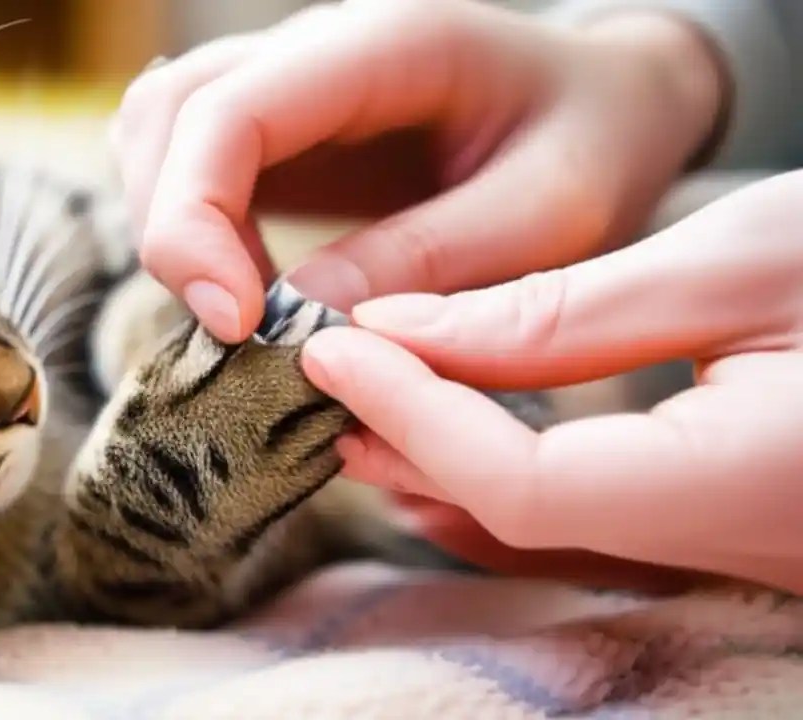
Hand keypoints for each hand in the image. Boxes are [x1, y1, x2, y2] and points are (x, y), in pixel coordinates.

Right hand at [113, 0, 723, 341]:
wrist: (609, 105)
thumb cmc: (596, 144)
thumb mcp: (553, 211)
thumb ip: (433, 261)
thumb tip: (302, 324)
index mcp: (388, 43)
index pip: (230, 109)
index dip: (197, 217)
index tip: (239, 324)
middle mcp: (316, 48)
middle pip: (167, 115)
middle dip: (174, 235)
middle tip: (241, 337)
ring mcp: (288, 85)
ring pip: (157, 134)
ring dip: (175, 236)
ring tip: (250, 320)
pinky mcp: (280, 131)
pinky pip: (188, 167)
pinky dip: (191, 236)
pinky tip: (252, 292)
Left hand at [301, 171, 802, 593]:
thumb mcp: (742, 260)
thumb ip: (566, 313)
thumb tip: (406, 328)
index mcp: (748, 484)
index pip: (525, 486)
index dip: (413, 418)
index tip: (333, 347)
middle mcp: (736, 546)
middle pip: (516, 523)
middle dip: (402, 446)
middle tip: (320, 373)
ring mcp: (729, 551)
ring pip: (541, 537)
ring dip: (435, 467)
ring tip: (358, 397)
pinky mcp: (720, 528)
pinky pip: (581, 527)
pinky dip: (494, 479)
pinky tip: (442, 429)